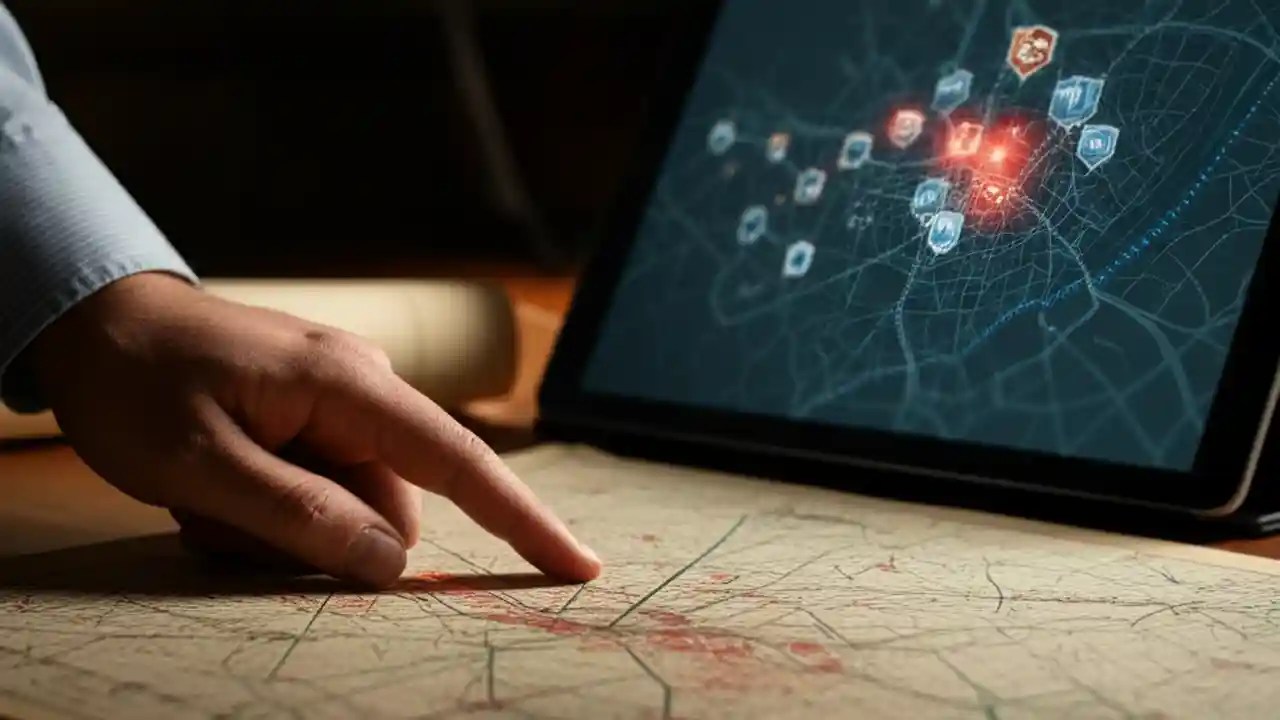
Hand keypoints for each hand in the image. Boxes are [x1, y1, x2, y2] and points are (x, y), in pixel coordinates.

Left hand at [23, 272, 601, 587]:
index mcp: (349, 385)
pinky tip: (214, 493)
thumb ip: (300, 515)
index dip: (523, 521)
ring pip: (349, 511)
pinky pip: (322, 492)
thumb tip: (393, 563)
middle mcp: (362, 390)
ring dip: (282, 530)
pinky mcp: (316, 419)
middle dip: (315, 542)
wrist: (94, 320)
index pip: (459, 463)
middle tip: (221, 524)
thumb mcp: (200, 464)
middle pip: (385, 509)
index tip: (579, 564)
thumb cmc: (137, 380)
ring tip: (208, 503)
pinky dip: (271, 512)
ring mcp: (339, 405)